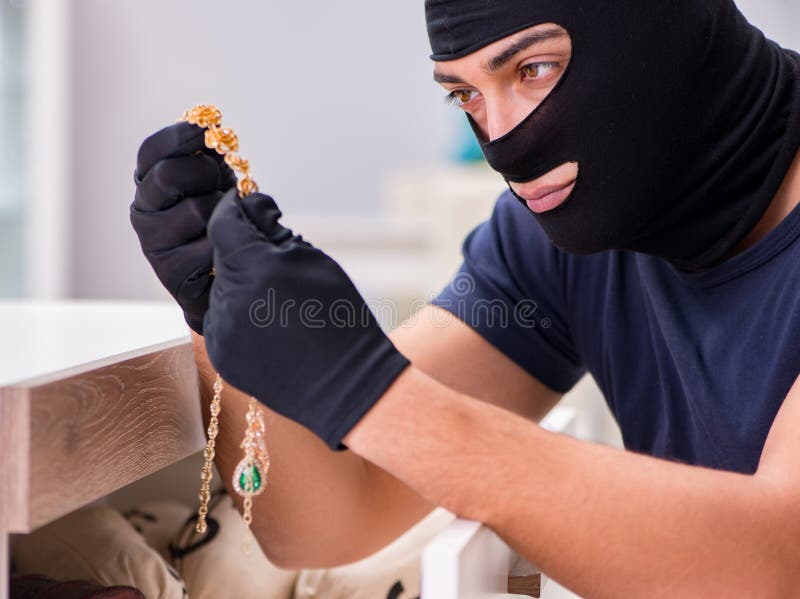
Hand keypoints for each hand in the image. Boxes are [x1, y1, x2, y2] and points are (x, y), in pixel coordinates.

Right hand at [130, 121, 237, 332]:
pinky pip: (207, 245)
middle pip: (169, 175)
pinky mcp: (170, 273)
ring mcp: (152, 243)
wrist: (230, 273)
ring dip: (221, 212)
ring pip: (195, 210)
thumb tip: (213, 125)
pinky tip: (225, 249)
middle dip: (205, 173)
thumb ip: (209, 155)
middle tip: (222, 183)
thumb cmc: (222, 220)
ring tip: (226, 223)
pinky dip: (225, 243)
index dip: (178, 136)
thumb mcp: (216, 181)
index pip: (151, 152)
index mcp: (149, 182)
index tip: (206, 127)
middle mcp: (143, 210)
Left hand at [202, 191, 409, 450]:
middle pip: (221, 256)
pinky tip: (271, 325)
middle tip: (275, 262)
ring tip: (279, 302)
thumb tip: (247, 207)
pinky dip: (240, 314)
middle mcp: (229, 299)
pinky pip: (221, 320)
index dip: (235, 208)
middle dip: (243, 251)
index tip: (245, 204)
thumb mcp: (314, 262)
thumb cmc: (339, 318)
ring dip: (240, 284)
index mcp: (255, 269)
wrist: (346, 384)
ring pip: (220, 289)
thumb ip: (273, 232)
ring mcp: (219, 331)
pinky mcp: (219, 353)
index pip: (224, 222)